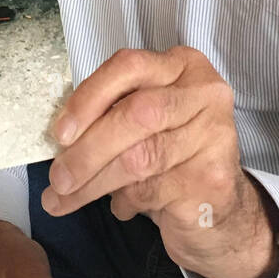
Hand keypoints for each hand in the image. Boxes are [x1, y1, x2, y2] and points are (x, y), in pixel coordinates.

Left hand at [40, 45, 278, 277]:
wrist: (220, 211)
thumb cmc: (172, 157)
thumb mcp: (145, 124)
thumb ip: (111, 115)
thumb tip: (61, 138)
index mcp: (183, 66)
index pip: (130, 66)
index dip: (89, 97)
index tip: (60, 133)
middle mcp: (205, 92)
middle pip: (136, 113)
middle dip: (87, 150)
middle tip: (57, 178)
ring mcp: (215, 134)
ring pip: (140, 157)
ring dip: (93, 183)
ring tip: (64, 199)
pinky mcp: (214, 178)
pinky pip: (152, 189)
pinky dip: (125, 202)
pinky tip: (123, 207)